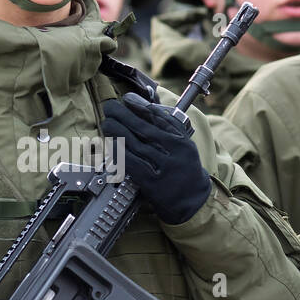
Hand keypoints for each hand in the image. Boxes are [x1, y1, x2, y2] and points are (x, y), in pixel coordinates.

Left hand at [101, 91, 210, 223]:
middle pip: (146, 129)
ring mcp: (165, 169)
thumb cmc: (183, 168)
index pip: (160, 118)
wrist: (192, 201)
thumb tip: (142, 107)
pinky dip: (120, 154)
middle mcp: (175, 153)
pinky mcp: (154, 184)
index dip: (141, 106)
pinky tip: (111, 145)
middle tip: (110, 107)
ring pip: (137, 146)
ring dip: (118, 132)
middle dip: (125, 115)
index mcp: (182, 141)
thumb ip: (167, 128)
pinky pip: (133, 165)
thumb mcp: (183, 145)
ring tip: (107, 124)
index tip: (126, 98)